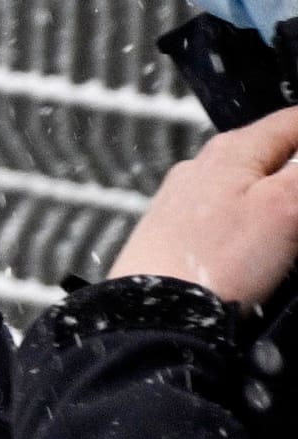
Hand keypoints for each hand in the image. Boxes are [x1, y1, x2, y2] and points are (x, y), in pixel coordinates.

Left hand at [112, 107, 297, 308]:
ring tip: (287, 230)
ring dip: (280, 201)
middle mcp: (201, 170)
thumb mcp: (285, 206)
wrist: (155, 318)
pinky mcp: (178, 237)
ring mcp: (185, 204)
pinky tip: (261, 249)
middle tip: (297, 207)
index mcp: (231, 151)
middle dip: (297, 170)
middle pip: (271, 155)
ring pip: (251, 188)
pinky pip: (230, 218)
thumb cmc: (212, 264)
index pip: (292, 121)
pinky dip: (255, 224)